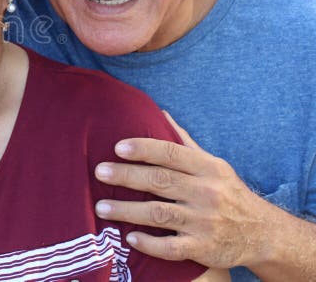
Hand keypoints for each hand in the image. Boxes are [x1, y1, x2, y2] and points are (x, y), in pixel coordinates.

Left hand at [93, 111, 269, 268]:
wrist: (262, 233)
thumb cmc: (228, 193)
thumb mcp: (214, 163)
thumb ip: (184, 142)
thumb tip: (159, 112)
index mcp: (208, 168)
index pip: (171, 153)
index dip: (144, 148)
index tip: (118, 147)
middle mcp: (206, 193)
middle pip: (160, 181)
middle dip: (127, 176)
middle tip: (99, 172)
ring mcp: (204, 222)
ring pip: (159, 214)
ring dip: (127, 211)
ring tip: (101, 207)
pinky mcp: (203, 248)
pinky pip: (171, 247)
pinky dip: (149, 243)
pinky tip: (130, 238)